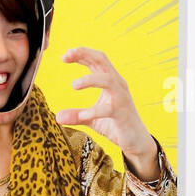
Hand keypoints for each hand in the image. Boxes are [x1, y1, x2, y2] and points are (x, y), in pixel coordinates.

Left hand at [56, 47, 157, 178]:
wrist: (136, 141)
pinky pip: (109, 109)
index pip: (97, 60)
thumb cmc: (116, 124)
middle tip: (67, 55)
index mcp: (110, 81)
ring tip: (73, 85)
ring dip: (90, 79)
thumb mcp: (92, 118)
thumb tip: (57, 116)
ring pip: (108, 80)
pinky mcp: (123, 114)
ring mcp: (122, 98)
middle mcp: (117, 85)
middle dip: (85, 55)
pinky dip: (95, 111)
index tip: (64, 55)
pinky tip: (83, 115)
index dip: (82, 54)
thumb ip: (77, 115)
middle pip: (103, 61)